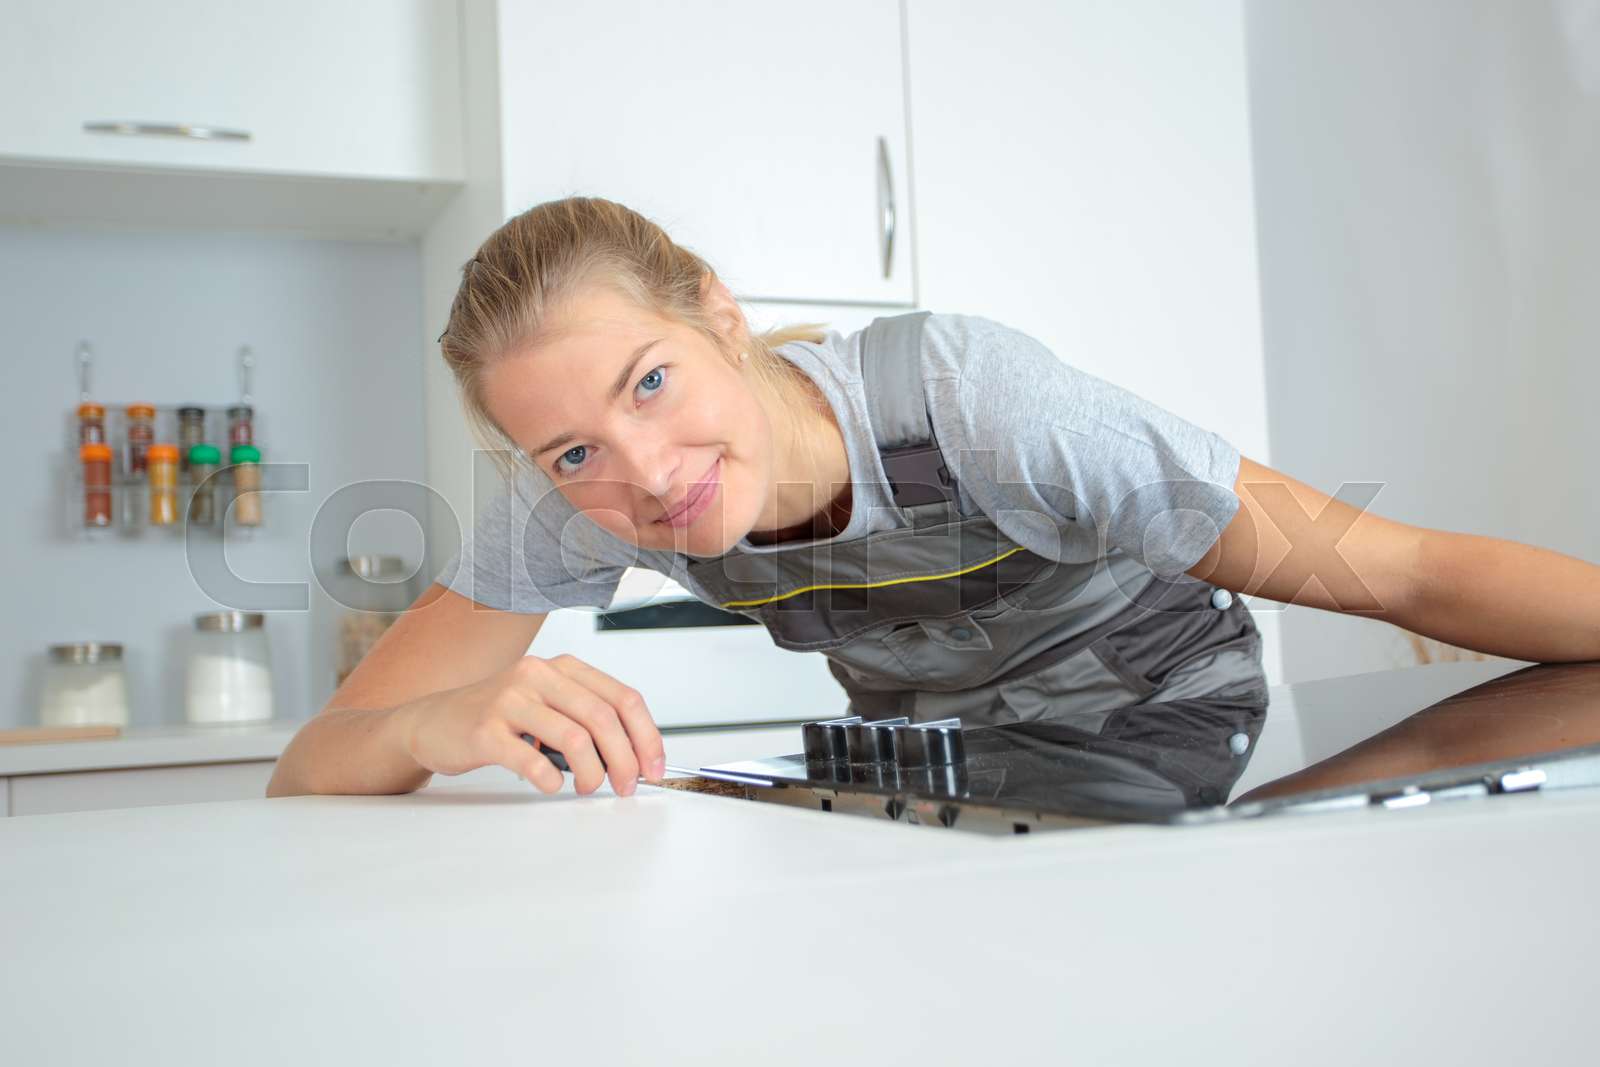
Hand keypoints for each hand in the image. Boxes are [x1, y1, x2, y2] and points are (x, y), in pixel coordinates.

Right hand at [394, 654, 664, 795]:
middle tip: (626, 787)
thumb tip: (636, 756)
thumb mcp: (547, 705)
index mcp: (561, 667)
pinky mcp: (484, 730)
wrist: (430, 722)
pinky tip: (551, 785)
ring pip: (575, 738)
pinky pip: (531, 760)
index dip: (646, 736)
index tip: (654, 767)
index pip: (623, 698)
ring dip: (592, 773)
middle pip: (603, 718)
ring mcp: (509, 700)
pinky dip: (550, 780)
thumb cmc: (496, 718)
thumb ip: (586, 719)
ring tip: (587, 788)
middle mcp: (537, 675)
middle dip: (625, 760)